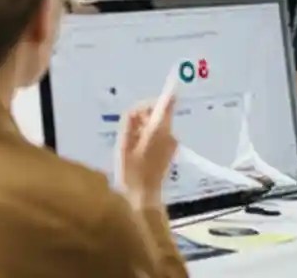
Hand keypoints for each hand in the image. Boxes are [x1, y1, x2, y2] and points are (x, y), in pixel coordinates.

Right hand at [116, 93, 178, 208]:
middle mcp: (170, 134)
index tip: (141, 107)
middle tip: (129, 128)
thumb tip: (136, 110)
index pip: (166, 104)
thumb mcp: (125, 144)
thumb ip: (130, 122)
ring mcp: (172, 143)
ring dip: (145, 127)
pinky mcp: (170, 152)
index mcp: (159, 130)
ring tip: (130, 141)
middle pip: (159, 114)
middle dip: (144, 116)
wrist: (144, 196)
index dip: (154, 100)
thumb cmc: (132, 170)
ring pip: (158, 125)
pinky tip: (137, 149)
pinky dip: (149, 136)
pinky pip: (159, 136)